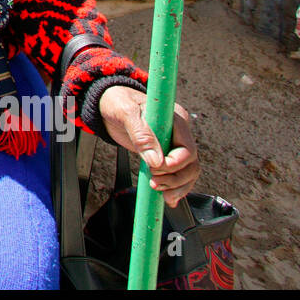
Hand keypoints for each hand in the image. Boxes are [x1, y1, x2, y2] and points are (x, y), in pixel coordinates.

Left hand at [99, 85, 200, 206]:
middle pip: (191, 164)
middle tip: (155, 183)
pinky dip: (175, 188)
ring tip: (161, 194)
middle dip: (175, 178)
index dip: (176, 164)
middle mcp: (179, 133)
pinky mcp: (165, 154)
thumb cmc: (118, 101)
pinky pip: (178, 174)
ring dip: (177, 187)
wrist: (108, 103)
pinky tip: (168, 198)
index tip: (157, 170)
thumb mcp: (126, 113)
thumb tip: (156, 162)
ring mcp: (173, 144)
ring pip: (188, 172)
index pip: (188, 149)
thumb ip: (141, 135)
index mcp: (176, 119)